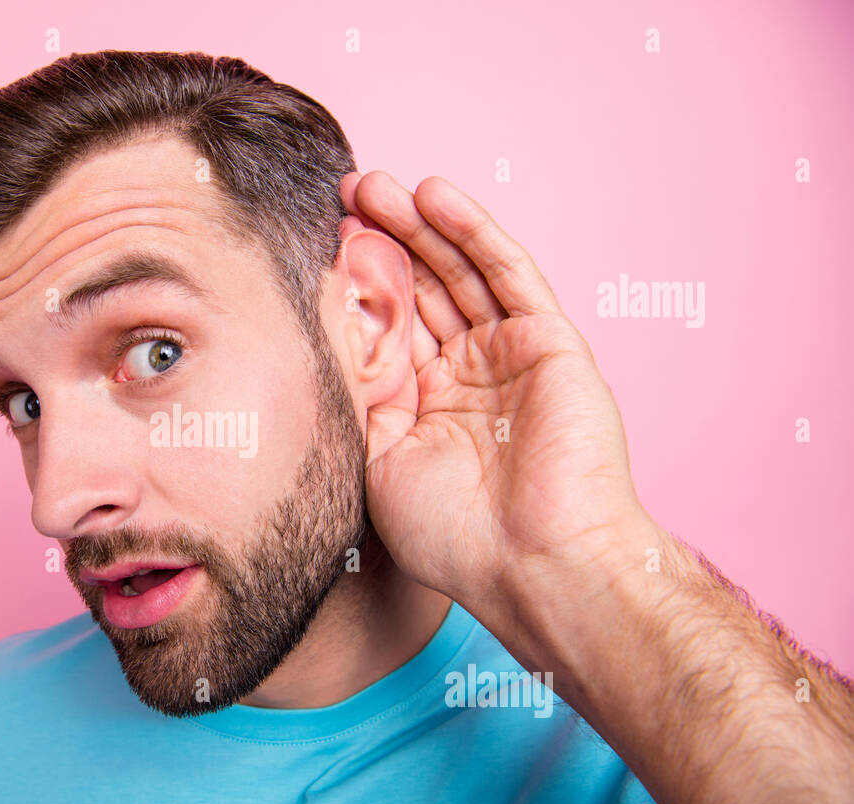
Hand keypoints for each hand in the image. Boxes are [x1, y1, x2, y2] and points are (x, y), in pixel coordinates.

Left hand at [342, 172, 649, 609]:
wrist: (531, 562)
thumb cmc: (452, 534)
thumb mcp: (377, 459)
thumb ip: (358, 396)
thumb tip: (322, 336)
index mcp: (426, 406)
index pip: (386, 327)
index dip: (353, 286)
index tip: (311, 247)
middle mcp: (467, 375)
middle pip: (419, 289)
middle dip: (379, 242)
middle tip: (339, 197)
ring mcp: (508, 355)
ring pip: (457, 272)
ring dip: (417, 224)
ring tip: (372, 185)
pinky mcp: (548, 341)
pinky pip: (506, 273)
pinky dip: (471, 232)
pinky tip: (434, 196)